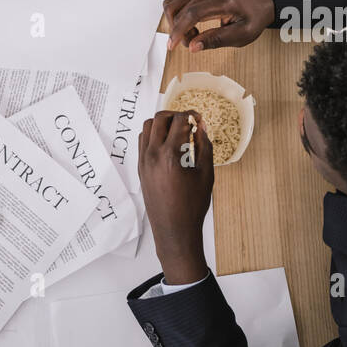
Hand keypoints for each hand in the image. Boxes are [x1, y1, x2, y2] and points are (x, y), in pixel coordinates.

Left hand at [139, 110, 213, 283]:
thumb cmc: (193, 206)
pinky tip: (167, 143)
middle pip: (160, 118)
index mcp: (170, 156)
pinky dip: (153, 135)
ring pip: (147, 127)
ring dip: (162, 123)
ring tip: (177, 131)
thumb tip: (202, 126)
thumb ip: (204, 146)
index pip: (179, 121)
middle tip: (189, 121)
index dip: (191, 115)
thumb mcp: (206, 175)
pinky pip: (142, 141)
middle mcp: (153, 155)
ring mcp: (143, 161)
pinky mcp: (140, 168)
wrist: (174, 231)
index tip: (199, 119)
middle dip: (176, 115)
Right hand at [163, 0, 275, 51]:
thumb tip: (193, 47)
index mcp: (222, 1)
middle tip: (193, 43)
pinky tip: (191, 26)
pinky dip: (177, 17)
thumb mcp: (242, 34)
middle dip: (179, 32)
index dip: (179, 30)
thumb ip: (217, 40)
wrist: (259, 1)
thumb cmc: (253, 17)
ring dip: (176, 24)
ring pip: (172, 5)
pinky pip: (176, 3)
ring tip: (193, 34)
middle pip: (179, 10)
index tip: (171, 46)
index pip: (192, 13)